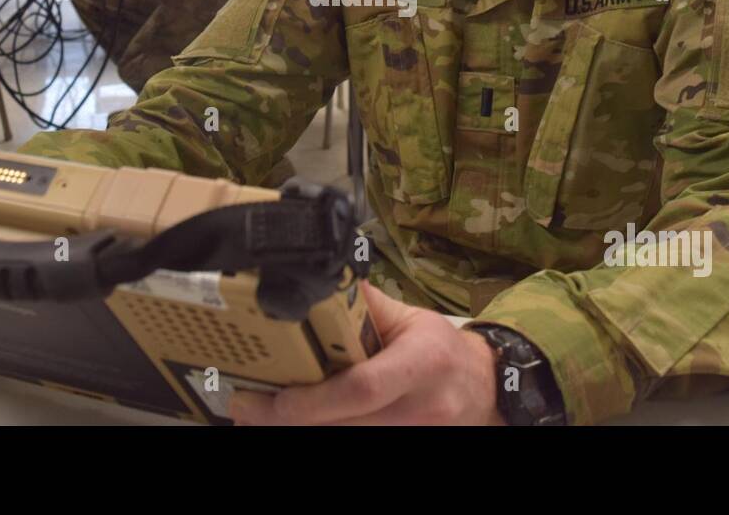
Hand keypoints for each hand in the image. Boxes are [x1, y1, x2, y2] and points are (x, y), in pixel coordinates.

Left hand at [228, 282, 503, 424]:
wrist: (482, 390)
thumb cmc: (441, 352)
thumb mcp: (410, 320)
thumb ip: (363, 307)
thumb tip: (318, 284)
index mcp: (423, 362)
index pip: (364, 387)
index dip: (314, 399)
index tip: (274, 395)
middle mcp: (420, 406)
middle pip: (345, 423)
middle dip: (290, 418)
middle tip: (245, 407)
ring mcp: (413, 433)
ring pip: (346, 438)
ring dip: (298, 428)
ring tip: (257, 415)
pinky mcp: (403, 445)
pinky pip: (356, 440)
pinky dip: (322, 430)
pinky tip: (293, 421)